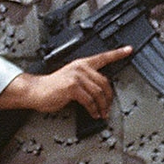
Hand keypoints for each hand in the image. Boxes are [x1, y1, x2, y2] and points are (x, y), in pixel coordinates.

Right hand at [0, 44, 133, 117]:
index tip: (129, 50)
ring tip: (102, 113)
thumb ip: (86, 81)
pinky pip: (90, 101)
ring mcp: (76, 77)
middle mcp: (80, 68)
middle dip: (109, 97)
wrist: (35, 91)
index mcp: (81, 64)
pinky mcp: (72, 87)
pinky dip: (93, 109)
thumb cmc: (52, 88)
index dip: (117, 53)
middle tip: (109, 107)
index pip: (103, 57)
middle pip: (105, 82)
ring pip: (98, 93)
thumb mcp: (71, 79)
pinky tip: (94, 113)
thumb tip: (101, 92)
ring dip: (102, 106)